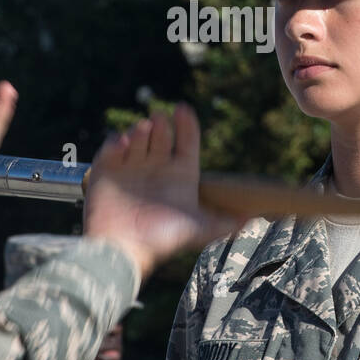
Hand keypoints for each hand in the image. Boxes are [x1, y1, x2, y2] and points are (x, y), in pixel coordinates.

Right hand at [84, 105, 244, 280]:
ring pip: (136, 136)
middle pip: (160, 134)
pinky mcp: (107, 171)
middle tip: (159, 121)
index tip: (183, 108)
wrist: (123, 251)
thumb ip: (223, 223)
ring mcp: (130, 168)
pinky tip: (121, 145)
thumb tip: (252, 220)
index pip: (186, 141)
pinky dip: (116, 141)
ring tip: (142, 131)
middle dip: (160, 125)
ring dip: (139, 131)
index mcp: (179, 175)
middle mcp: (156, 168)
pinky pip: (111, 147)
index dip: (186, 124)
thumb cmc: (161, 240)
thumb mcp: (197, 229)